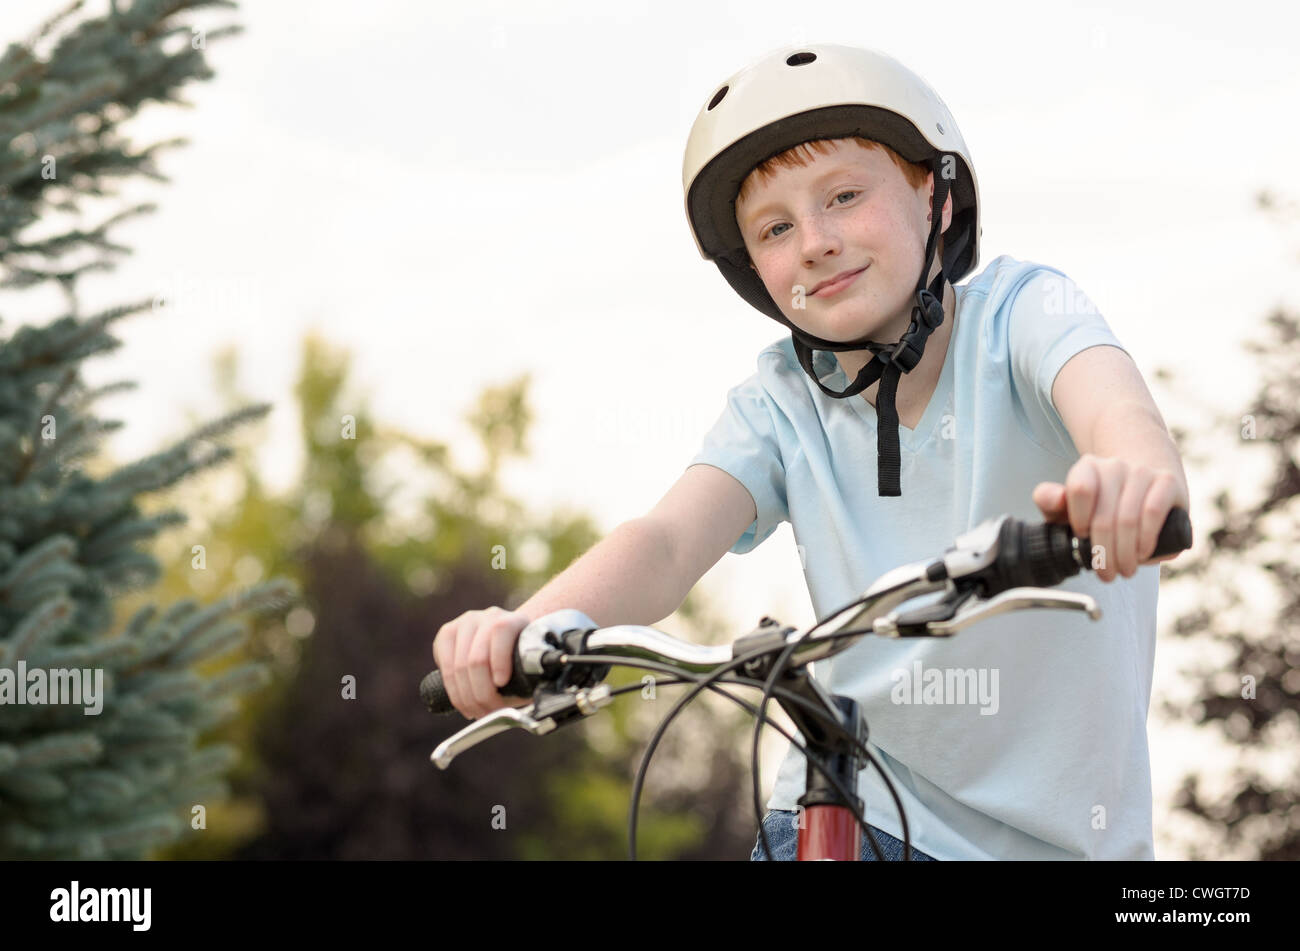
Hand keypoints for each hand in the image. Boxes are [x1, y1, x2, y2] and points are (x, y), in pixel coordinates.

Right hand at [432, 606, 534, 719]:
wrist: (505, 643)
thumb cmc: (519, 662)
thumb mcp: (529, 669)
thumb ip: (526, 682)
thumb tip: (521, 705)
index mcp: (514, 621)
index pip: (501, 632)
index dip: (500, 661)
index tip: (501, 684)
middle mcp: (489, 617)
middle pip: (476, 659)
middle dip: (482, 693)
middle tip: (489, 713)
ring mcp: (465, 622)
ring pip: (458, 666)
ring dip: (466, 697)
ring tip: (476, 712)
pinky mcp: (447, 633)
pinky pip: (445, 667)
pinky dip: (453, 691)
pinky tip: (463, 703)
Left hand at [1032, 454, 1188, 581]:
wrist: (1142, 487)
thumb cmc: (1101, 503)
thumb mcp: (1068, 504)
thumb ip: (1049, 500)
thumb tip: (1056, 499)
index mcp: (1087, 468)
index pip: (1080, 491)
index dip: (1080, 522)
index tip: (1082, 538)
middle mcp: (1114, 465)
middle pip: (1104, 517)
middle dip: (1104, 554)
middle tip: (1106, 574)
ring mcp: (1142, 472)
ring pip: (1128, 519)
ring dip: (1125, 554)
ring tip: (1124, 569)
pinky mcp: (1167, 482)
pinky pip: (1153, 513)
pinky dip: (1146, 540)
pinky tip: (1142, 553)